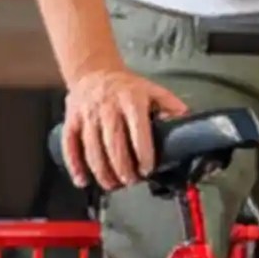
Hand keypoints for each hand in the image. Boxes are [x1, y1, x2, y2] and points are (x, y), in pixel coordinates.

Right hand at [62, 68, 187, 189]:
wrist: (93, 72)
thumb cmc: (126, 87)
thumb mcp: (153, 90)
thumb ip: (171, 106)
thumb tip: (188, 122)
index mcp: (131, 100)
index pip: (138, 130)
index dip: (143, 152)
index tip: (148, 169)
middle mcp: (108, 108)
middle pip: (113, 144)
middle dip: (123, 168)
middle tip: (131, 181)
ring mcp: (87, 115)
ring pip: (92, 149)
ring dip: (102, 172)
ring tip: (113, 185)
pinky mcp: (71, 121)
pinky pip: (70, 146)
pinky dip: (75, 166)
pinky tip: (83, 180)